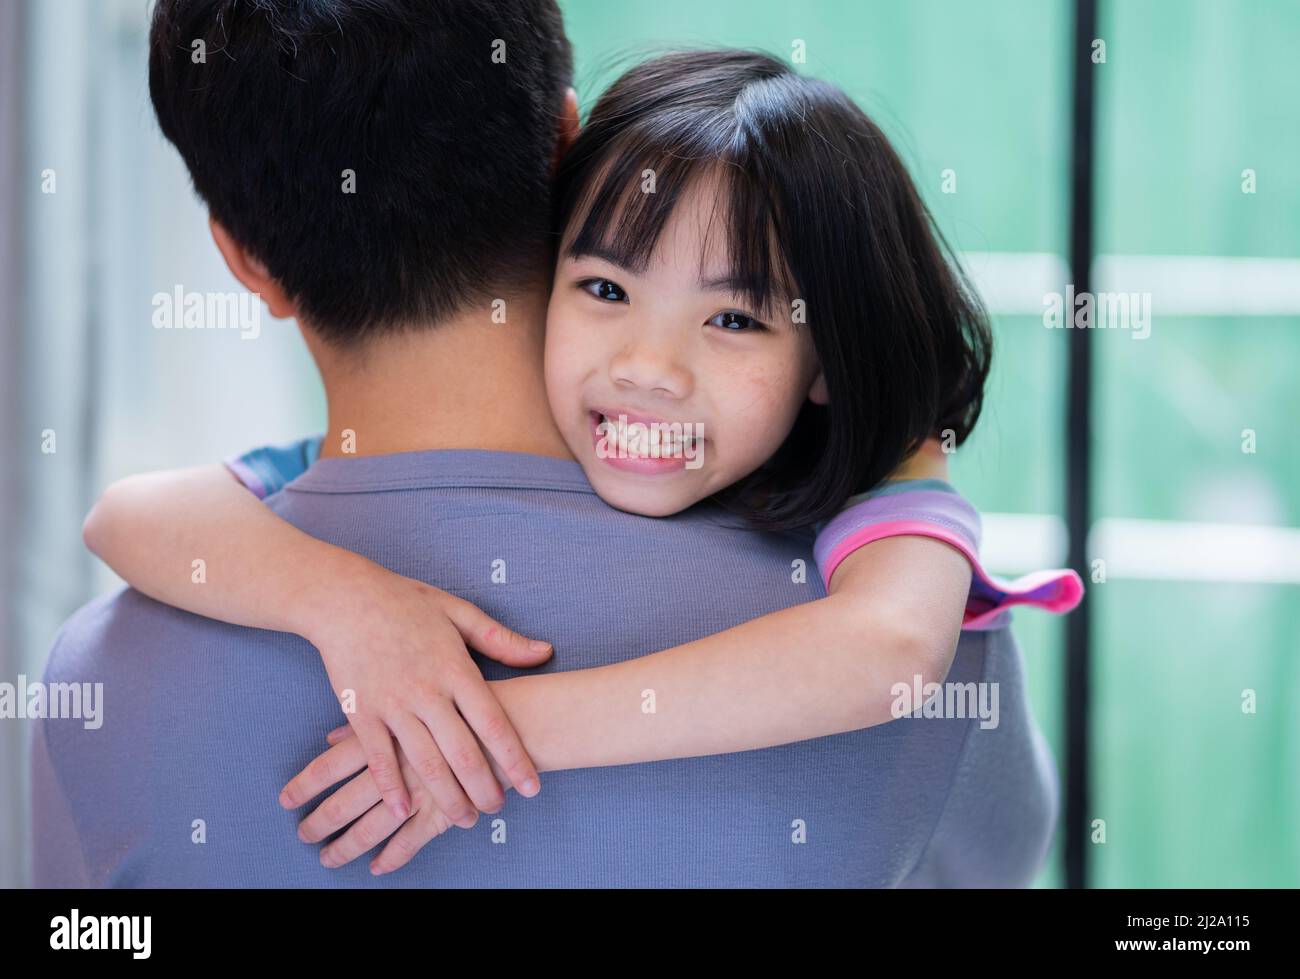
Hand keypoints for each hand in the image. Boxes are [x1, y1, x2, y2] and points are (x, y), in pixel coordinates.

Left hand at [288, 726, 512, 874]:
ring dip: (348, 845)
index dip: (307, 782)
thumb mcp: (405, 698)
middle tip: (302, 834)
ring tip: (328, 859)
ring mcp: (420, 789)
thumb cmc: (471, 704)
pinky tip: (378, 868)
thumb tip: (337, 734)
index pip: (334, 763)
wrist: (523, 717)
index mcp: (386, 728)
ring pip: (375, 825)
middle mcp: (397, 762)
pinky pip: (412, 840)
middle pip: (347, 799)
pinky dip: (394, 856)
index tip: (285, 799)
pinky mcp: (444, 809)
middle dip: (321, 820)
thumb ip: (380, 704)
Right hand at [294, 560, 549, 827]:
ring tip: (465, 818)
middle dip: (484, 789)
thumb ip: (501, 639)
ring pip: (425, 763)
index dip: (515, 759)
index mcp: (455, 668)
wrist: (344, 597)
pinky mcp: (360, 712)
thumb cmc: (404, 602)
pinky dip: (390, 787)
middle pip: (463, 752)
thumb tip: (545, 652)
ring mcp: (392, 704)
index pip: (493, 723)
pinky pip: (377, 757)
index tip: (531, 787)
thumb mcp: (458, 612)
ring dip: (447, 797)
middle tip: (498, 810)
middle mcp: (427, 691)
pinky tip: (403, 810)